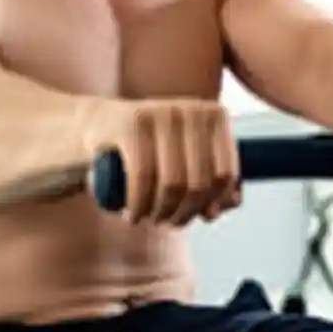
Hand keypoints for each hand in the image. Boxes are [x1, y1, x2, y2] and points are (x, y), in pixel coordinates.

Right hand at [82, 99, 241, 225]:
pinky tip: (132, 215)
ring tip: (151, 218)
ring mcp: (162, 112)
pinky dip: (138, 206)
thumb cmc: (154, 148)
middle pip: (199, 182)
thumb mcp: (188, 159)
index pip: (226, 173)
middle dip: (184, 213)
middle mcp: (192, 110)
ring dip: (161, 213)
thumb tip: (233, 202)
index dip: (214, 203)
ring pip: (172, 183)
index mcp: (216, 115)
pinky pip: (143, 177)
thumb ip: (215, 180)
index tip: (199, 216)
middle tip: (169, 222)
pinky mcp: (130, 123)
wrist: (98, 123)